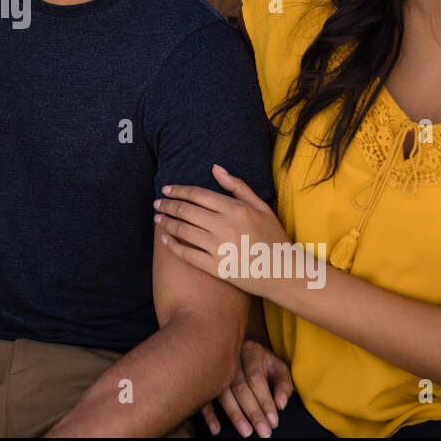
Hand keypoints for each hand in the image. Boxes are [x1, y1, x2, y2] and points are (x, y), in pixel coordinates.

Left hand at [154, 164, 296, 298]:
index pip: (197, 194)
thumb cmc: (273, 237)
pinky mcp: (215, 267)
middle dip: (167, 205)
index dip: (178, 190)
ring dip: (166, 222)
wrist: (283, 272)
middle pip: (185, 211)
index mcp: (235, 209)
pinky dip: (172, 245)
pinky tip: (164, 239)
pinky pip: (186, 254)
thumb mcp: (261, 207)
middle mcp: (224, 226)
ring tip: (158, 218)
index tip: (166, 189)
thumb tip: (215, 167)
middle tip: (157, 203)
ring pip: (182, 230)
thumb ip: (237, 186)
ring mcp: (218, 248)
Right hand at [200, 339, 293, 437]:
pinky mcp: (206, 379)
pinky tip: (216, 429)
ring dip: (234, 414)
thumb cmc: (264, 364)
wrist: (243, 353)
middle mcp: (231, 357)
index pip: (256, 378)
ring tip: (246, 432)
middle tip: (263, 432)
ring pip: (223, 393)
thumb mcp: (279, 368)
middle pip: (240, 386)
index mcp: (251, 351)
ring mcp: (216, 368)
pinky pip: (205, 397)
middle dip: (252, 412)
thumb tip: (280, 404)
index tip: (273, 421)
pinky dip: (209, 415)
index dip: (265, 401)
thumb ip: (284, 384)